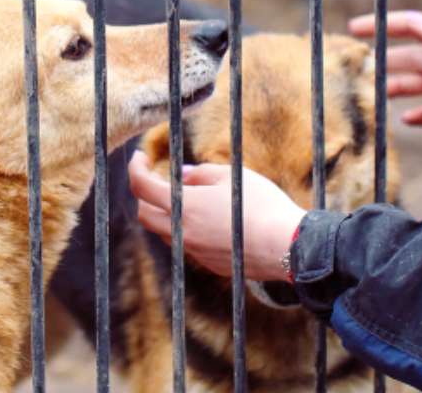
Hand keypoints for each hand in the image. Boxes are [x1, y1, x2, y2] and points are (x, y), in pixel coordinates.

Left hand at [128, 151, 305, 280]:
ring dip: (169, 214)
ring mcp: (194, 252)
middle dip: (146, 195)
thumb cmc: (262, 204)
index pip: (142, 187)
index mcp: (184, 207)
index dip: (136, 168)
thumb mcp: (232, 177)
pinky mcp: (208, 264)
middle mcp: (182, 233)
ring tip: (192, 199)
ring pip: (166, 231)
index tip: (140, 158)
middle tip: (161, 180)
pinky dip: (190, 229)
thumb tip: (185, 175)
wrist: (286, 245)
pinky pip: (189, 244)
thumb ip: (202, 173)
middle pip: (144, 214)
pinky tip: (214, 220)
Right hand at [347, 10, 421, 131]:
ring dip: (398, 87)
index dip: (382, 26)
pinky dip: (420, 115)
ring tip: (376, 93)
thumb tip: (411, 23)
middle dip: (385, 60)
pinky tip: (405, 118)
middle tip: (358, 66)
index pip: (410, 27)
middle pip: (410, 58)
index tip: (354, 28)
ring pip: (418, 85)